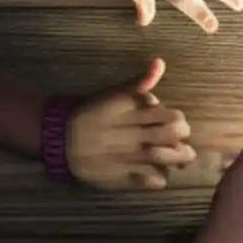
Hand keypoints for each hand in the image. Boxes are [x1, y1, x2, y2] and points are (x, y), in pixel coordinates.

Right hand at [67, 57, 194, 189]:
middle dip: (182, 138)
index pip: (172, 115)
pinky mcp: (122, 177)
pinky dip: (160, 178)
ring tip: (178, 160)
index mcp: (132, 111)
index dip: (177, 119)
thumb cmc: (93, 114)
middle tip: (178, 141)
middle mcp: (132, 133)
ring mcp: (128, 156)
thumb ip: (140, 83)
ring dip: (179, 159)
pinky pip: (153, 180)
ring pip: (167, 157)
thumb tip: (160, 62)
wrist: (60, 139)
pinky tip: (157, 174)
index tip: (172, 123)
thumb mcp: (115, 94)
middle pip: (173, 134)